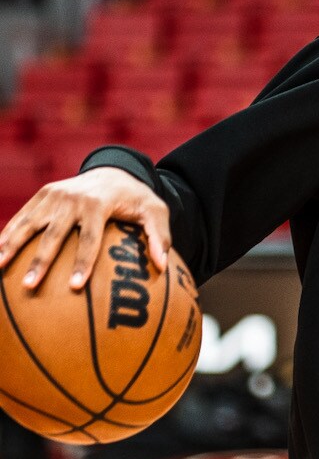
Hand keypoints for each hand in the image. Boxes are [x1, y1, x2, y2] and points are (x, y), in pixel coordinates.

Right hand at [0, 167, 169, 291]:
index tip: (75, 286)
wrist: (114, 172)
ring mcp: (53, 196)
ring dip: (11, 246)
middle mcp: (71, 199)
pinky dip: (7, 234)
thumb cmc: (137, 200)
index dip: (82, 262)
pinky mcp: (42, 196)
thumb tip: (162, 266)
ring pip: (28, 224)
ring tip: (0, 268)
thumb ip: (159, 237)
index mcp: (98, 204)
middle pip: (53, 234)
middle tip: (31, 286)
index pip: (89, 238)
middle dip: (41, 261)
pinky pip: (21, 217)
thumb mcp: (155, 212)